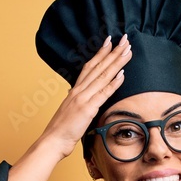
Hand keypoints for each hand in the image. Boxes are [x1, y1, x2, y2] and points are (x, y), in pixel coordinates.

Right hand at [35, 34, 131, 159]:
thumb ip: (77, 102)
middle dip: (113, 52)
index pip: (89, 67)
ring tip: (128, 51)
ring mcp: (82, 98)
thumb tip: (80, 97)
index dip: (100, 53)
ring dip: (117, 62)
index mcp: (74, 91)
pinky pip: (103, 93)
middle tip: (124, 39)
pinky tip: (122, 74)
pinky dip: (113, 83)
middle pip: (98, 67)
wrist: (52, 141)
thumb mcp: (70, 112)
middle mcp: (78, 91)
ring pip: (102, 76)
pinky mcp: (87, 109)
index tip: (109, 42)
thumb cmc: (61, 131)